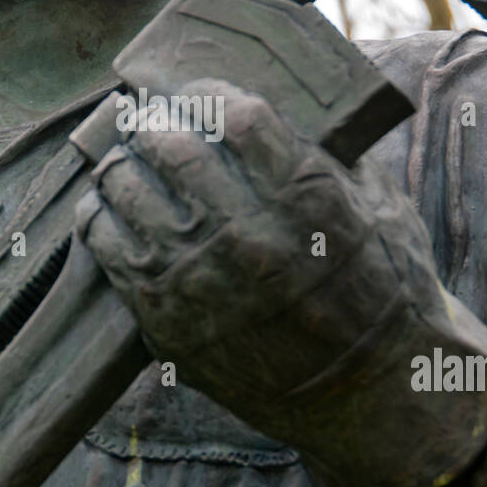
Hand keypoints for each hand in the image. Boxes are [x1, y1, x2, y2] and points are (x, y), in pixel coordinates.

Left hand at [75, 77, 448, 454]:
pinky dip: (101, 215)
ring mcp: (201, 280)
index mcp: (306, 196)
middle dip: (153, 123)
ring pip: (126, 188)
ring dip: (121, 164)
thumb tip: (272, 101)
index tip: (199, 93)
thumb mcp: (380, 204)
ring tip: (128, 162)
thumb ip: (327, 150)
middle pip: (170, 146)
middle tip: (149, 121)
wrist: (372, 393)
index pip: (234, 114)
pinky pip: (108, 246)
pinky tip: (110, 208)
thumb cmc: (385, 290)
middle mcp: (248, 234)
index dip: (209, 93)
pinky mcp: (168, 320)